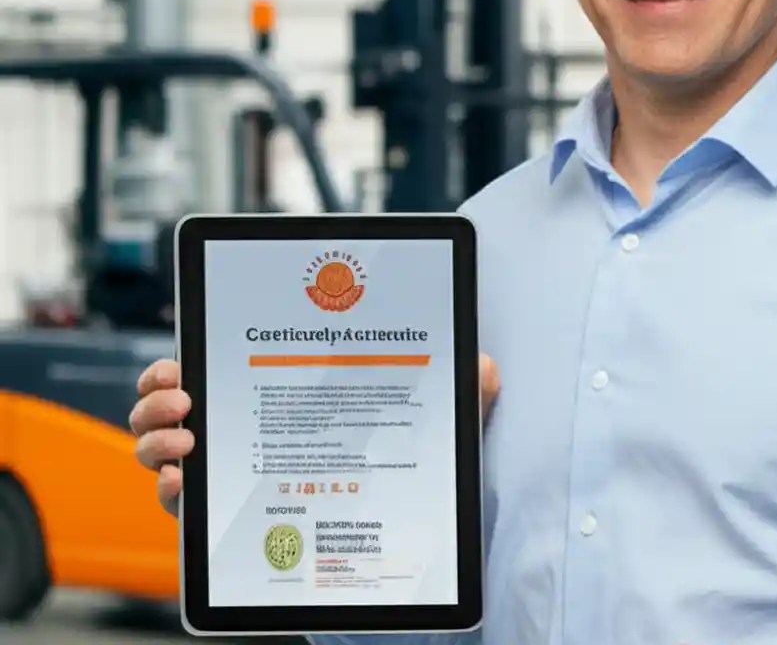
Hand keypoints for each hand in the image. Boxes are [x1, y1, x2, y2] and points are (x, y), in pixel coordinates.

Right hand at [131, 354, 501, 517]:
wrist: (407, 550)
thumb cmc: (414, 475)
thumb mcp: (439, 431)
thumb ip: (465, 396)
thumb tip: (484, 368)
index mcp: (287, 399)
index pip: (222, 369)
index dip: (188, 362)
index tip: (184, 361)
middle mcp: (251, 437)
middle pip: (177, 407)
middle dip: (159, 396)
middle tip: (183, 396)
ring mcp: (238, 482)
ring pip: (167, 457)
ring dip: (156, 443)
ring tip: (185, 441)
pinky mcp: (237, 524)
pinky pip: (186, 514)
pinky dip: (172, 499)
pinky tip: (187, 489)